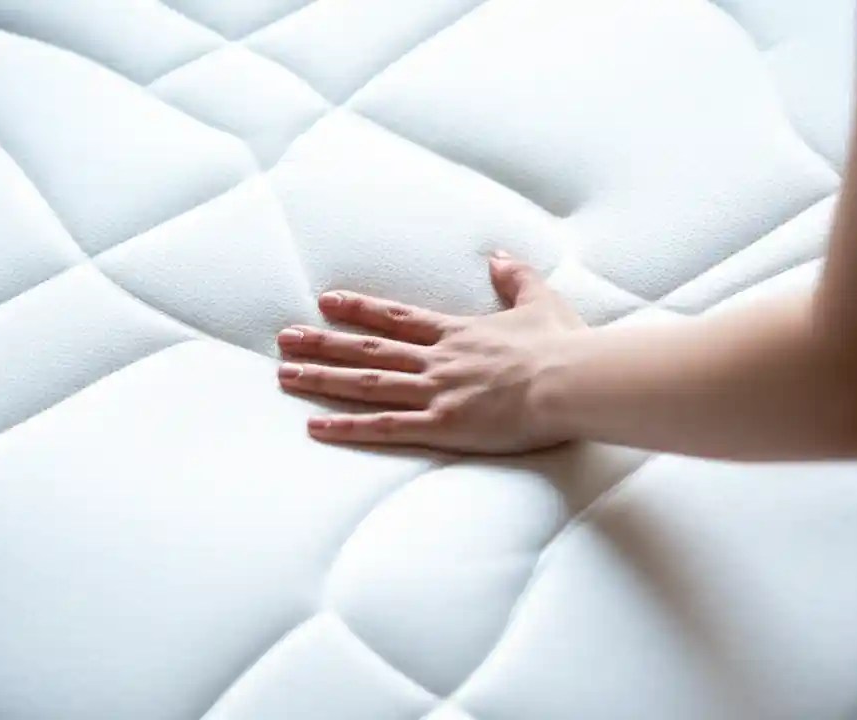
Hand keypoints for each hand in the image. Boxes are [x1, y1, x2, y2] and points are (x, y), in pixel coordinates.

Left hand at [276, 252, 585, 452]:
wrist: (572, 380)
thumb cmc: (563, 346)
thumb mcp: (540, 302)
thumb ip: (516, 278)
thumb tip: (500, 256)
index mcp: (458, 333)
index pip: (396, 317)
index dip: (359, 309)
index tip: (326, 301)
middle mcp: (437, 359)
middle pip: (368, 350)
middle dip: (323, 344)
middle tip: (285, 340)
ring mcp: (436, 392)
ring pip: (366, 384)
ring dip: (323, 379)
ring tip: (285, 376)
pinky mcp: (443, 425)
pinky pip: (386, 427)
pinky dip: (349, 427)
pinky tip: (317, 427)